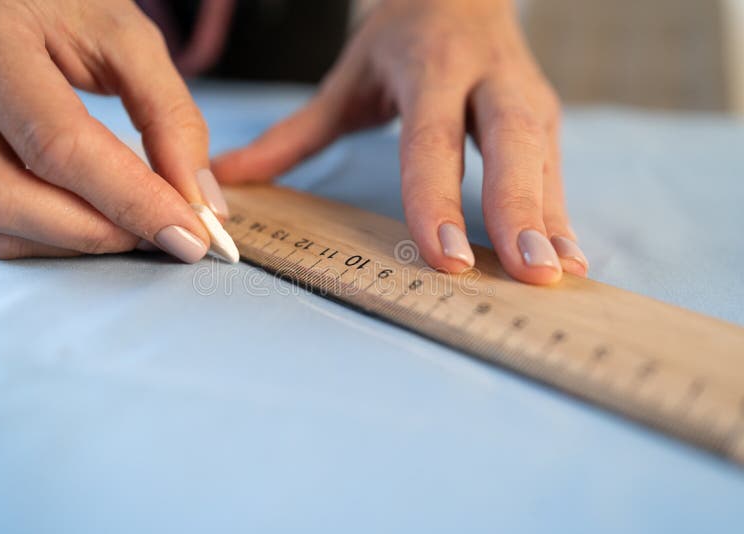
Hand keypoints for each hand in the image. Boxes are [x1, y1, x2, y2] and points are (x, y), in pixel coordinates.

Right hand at [0, 0, 228, 261]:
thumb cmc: (61, 2)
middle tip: (166, 234)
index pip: (56, 141)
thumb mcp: (126, 38)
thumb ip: (169, 116)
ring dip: (75, 239)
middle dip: (99, 230)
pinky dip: (51, 234)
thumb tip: (198, 202)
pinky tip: (96, 216)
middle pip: (3, 192)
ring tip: (137, 225)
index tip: (189, 234)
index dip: (130, 200)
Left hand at [211, 0, 587, 283]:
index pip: (433, 139)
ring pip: (543, 159)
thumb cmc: (400, 44)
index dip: (439, 197)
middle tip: (527, 271)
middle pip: (510, 144)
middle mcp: (486, 79)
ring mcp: (525, 97)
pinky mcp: (546, 118)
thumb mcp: (346, 79)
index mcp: (430, 67)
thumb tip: (226, 176)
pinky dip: (563, 217)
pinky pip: (557, 170)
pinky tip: (570, 261)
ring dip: (552, 220)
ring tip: (556, 276)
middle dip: (519, 209)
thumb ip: (293, 134)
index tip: (446, 254)